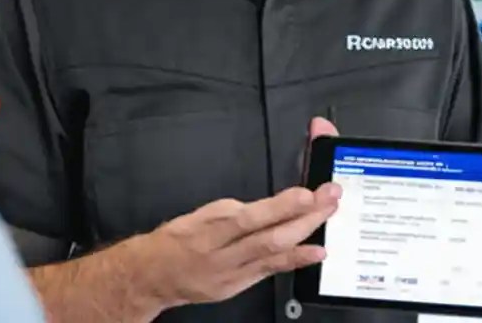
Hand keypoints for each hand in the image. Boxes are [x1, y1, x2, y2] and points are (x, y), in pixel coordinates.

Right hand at [132, 183, 341, 309]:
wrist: (152, 274)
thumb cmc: (176, 239)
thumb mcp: (200, 215)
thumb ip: (234, 212)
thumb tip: (272, 204)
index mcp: (208, 226)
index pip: (250, 216)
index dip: (280, 207)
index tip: (305, 195)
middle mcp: (220, 251)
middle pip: (268, 235)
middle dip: (304, 216)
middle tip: (329, 199)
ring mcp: (230, 272)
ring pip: (272, 253)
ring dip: (304, 234)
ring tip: (327, 218)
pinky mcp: (236, 286)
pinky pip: (270, 272)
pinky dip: (295, 260)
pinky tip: (314, 253)